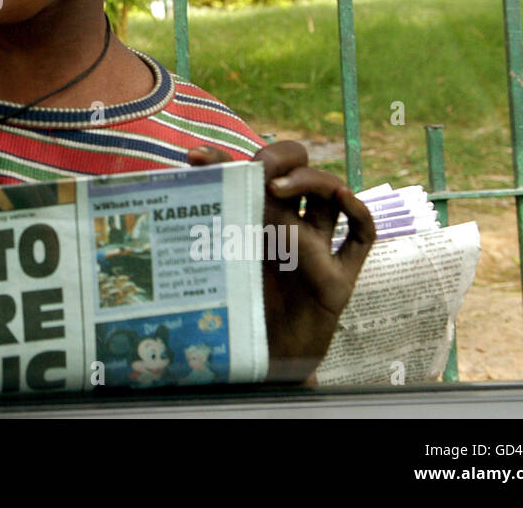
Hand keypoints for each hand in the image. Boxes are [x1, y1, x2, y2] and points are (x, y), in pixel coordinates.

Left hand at [187, 142, 374, 384]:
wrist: (259, 365)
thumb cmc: (232, 317)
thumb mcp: (208, 267)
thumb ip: (191, 237)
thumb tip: (160, 200)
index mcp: (252, 221)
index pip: (246, 175)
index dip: (223, 158)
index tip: (194, 157)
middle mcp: (286, 228)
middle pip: (298, 170)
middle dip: (282, 157)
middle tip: (259, 169)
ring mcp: (316, 249)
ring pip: (331, 194)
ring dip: (314, 180)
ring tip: (279, 187)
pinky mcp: (339, 277)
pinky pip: (361, 236)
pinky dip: (359, 211)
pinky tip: (343, 199)